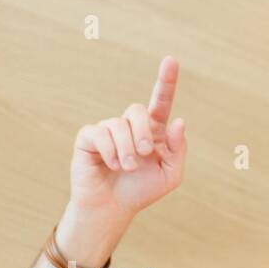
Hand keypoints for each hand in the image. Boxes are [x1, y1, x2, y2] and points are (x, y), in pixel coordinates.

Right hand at [69, 55, 186, 219]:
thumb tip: (179, 121)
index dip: (166, 81)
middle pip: (138, 110)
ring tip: (127, 168)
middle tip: (145, 153)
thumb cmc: (142, 190)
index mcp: (154, 132)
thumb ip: (178, 150)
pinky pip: (100, 133)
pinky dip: (110, 150)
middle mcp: (131, 126)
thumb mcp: (169, 175)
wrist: (113, 207)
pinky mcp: (89, 137)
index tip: (172, 60)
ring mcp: (109, 129)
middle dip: (143, 131)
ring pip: (119, 124)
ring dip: (127, 149)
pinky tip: (112, 164)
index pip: (161, 101)